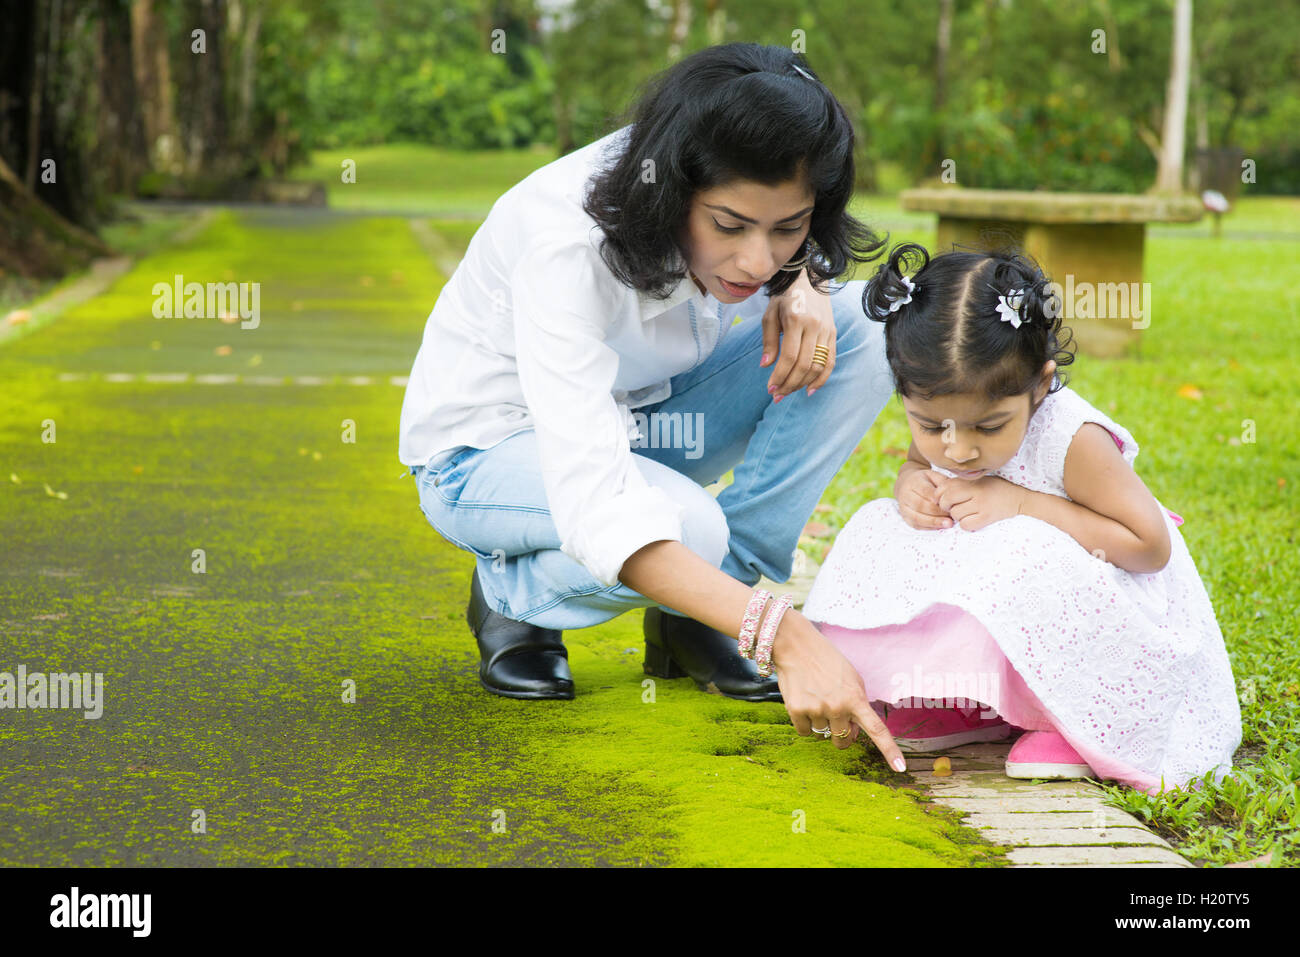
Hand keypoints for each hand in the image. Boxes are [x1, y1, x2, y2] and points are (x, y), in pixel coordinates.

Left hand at [761, 270, 834, 399]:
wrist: (809, 279)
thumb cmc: (784, 297)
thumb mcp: (770, 314)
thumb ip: (768, 341)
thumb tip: (766, 366)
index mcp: (796, 319)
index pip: (790, 356)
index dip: (780, 375)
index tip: (770, 388)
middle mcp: (814, 325)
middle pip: (804, 364)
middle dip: (789, 384)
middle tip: (776, 396)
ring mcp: (827, 330)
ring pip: (818, 365)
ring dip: (802, 384)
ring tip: (788, 392)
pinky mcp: (833, 334)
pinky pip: (830, 361)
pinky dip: (821, 378)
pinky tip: (809, 390)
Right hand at [771, 612, 907, 771]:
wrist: (797, 647)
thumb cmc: (828, 662)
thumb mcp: (852, 679)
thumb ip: (857, 705)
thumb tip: (850, 733)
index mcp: (856, 698)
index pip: (877, 730)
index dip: (890, 750)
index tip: (901, 768)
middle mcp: (838, 707)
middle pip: (843, 740)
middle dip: (841, 734)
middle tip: (834, 714)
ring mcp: (817, 710)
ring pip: (822, 734)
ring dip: (820, 722)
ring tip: (815, 697)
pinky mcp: (796, 710)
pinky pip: (804, 731)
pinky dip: (804, 722)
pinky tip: (804, 701)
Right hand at [896, 467, 953, 529]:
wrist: (906, 484)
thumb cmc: (924, 481)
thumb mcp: (933, 475)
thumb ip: (943, 481)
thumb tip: (952, 493)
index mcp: (913, 482)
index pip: (924, 491)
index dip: (936, 498)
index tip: (948, 503)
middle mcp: (905, 495)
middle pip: (920, 505)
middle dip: (937, 512)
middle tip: (952, 515)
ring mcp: (903, 508)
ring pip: (917, 517)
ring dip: (934, 522)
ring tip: (948, 524)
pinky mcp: (906, 518)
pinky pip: (917, 525)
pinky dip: (929, 527)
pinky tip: (940, 527)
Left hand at [937, 474, 1026, 531]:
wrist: (1019, 498)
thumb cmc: (996, 489)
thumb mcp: (978, 480)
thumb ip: (959, 483)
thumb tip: (936, 489)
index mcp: (970, 481)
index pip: (943, 488)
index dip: (940, 496)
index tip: (946, 499)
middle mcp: (974, 491)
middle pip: (946, 501)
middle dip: (946, 507)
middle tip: (954, 508)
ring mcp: (981, 504)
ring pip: (955, 514)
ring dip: (957, 517)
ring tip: (967, 513)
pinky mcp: (987, 517)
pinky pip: (966, 525)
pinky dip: (966, 525)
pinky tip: (973, 520)